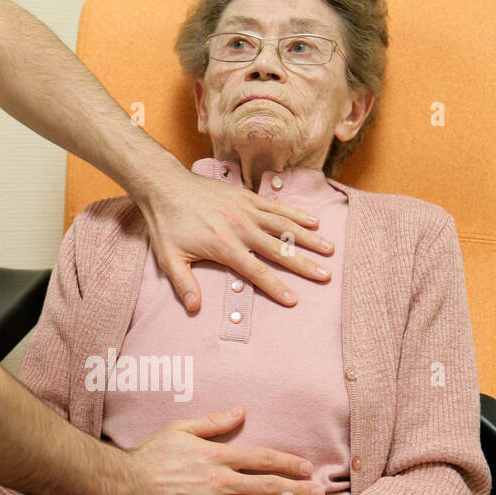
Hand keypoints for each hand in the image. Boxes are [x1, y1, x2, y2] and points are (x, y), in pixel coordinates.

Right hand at [124, 407, 325, 494]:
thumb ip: (214, 421)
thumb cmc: (151, 455)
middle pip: (268, 485)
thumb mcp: (181, 428)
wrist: (126, 485)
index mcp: (218, 455)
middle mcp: (220, 479)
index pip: (263, 458)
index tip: (307, 468)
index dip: (289, 463)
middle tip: (320, 494)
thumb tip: (241, 410)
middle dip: (297, 490)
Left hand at [133, 162, 333, 312]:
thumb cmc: (166, 225)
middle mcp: (240, 227)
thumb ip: (183, 284)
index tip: (294, 300)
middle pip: (279, 249)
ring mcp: (246, 209)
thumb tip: (194, 308)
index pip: (256, 271)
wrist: (166, 186)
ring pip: (284, 226)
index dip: (276, 287)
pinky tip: (313, 222)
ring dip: (308, 238)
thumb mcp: (169, 258)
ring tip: (329, 249)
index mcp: (224, 246)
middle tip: (325, 276)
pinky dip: (296, 214)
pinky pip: (277, 207)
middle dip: (304, 264)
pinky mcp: (247, 196)